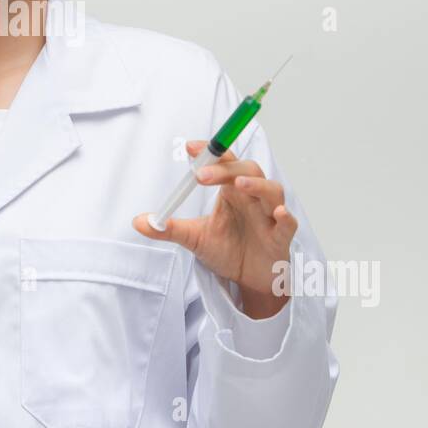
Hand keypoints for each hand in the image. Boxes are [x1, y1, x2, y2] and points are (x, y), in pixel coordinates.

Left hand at [133, 139, 296, 317]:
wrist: (248, 280)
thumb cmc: (228, 250)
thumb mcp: (194, 238)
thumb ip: (169, 229)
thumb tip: (139, 222)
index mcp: (231, 192)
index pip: (224, 162)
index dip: (211, 152)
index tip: (189, 147)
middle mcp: (252, 198)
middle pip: (247, 170)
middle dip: (226, 168)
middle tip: (201, 174)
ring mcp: (269, 216)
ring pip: (272, 190)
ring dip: (257, 185)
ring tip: (238, 184)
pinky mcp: (281, 238)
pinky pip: (288, 223)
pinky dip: (286, 217)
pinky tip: (278, 213)